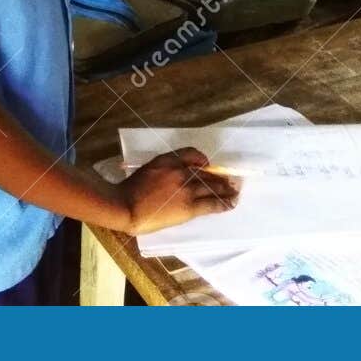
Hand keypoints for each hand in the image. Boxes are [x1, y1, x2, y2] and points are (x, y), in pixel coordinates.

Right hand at [118, 148, 239, 234]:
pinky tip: (231, 203)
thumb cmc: (130, 190)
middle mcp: (181, 171)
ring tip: (234, 191)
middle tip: (229, 180)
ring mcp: (186, 189)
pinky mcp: (189, 207)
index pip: (192, 154)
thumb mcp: (147, 169)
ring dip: (226, 189)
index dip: (203, 160)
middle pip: (206, 172)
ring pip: (212, 187)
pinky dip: (224, 203)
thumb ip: (163, 169)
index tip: (208, 166)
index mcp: (168, 160)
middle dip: (219, 176)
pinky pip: (212, 203)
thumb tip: (177, 174)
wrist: (126, 206)